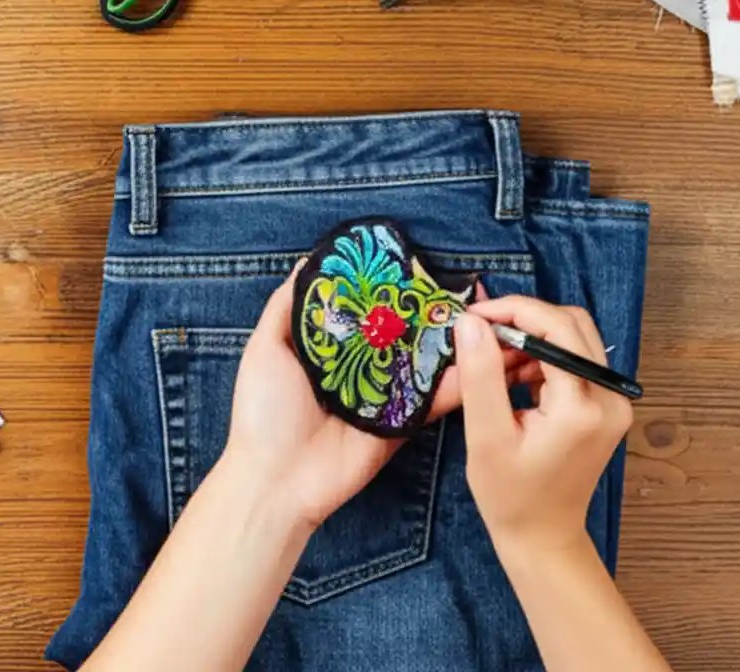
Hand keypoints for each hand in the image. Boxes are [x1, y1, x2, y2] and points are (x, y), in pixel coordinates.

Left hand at [222, 267, 517, 530]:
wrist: (278, 480)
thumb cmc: (264, 412)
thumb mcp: (265, 349)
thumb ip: (286, 307)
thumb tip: (308, 262)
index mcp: (330, 349)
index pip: (364, 310)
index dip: (384, 288)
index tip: (409, 261)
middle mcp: (360, 368)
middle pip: (399, 334)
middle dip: (424, 313)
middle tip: (455, 287)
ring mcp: (384, 396)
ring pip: (422, 363)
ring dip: (448, 344)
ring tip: (476, 316)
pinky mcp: (402, 424)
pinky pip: (432, 401)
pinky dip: (455, 384)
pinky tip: (476, 358)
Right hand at [453, 297, 633, 555]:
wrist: (543, 536)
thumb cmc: (510, 496)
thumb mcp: (486, 437)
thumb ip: (480, 375)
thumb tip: (470, 322)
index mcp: (582, 406)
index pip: (554, 328)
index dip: (512, 311)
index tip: (472, 317)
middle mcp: (610, 397)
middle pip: (571, 323)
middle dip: (523, 320)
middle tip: (481, 338)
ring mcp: (615, 401)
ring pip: (574, 337)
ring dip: (532, 337)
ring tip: (493, 365)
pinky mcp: (608, 405)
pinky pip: (577, 359)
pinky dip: (543, 357)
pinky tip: (512, 379)